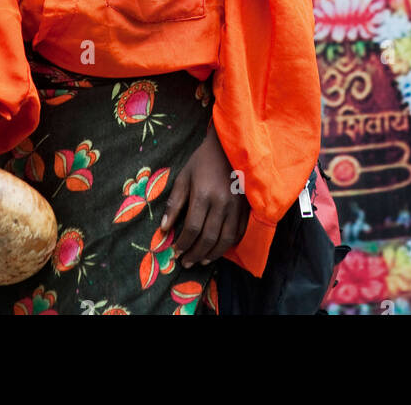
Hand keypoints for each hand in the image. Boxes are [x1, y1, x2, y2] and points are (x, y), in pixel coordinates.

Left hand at [159, 123, 249, 267]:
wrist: (229, 146)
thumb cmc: (203, 161)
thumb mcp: (184, 177)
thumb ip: (174, 203)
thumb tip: (164, 229)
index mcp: (203, 194)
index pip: (192, 228)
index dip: (183, 243)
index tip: (176, 251)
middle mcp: (221, 203)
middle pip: (208, 237)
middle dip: (195, 253)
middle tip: (186, 262)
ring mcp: (236, 206)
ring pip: (225, 239)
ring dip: (212, 254)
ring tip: (201, 261)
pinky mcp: (246, 207)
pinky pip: (239, 233)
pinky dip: (228, 245)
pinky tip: (219, 249)